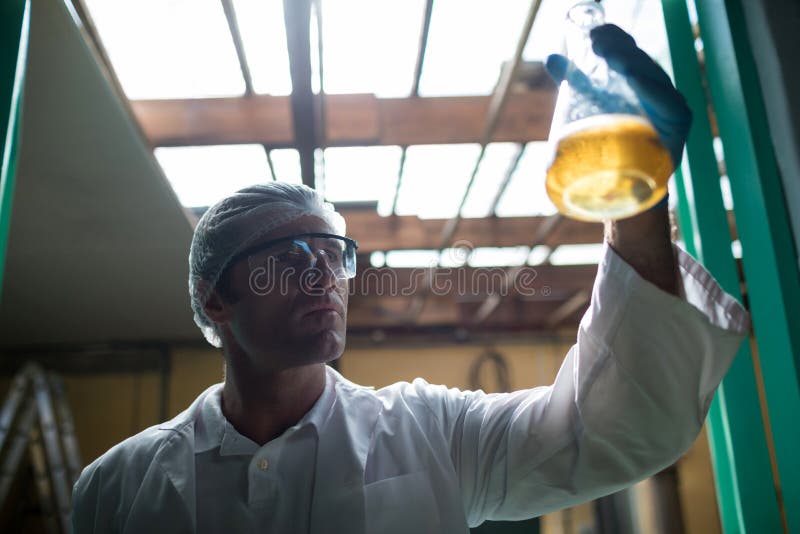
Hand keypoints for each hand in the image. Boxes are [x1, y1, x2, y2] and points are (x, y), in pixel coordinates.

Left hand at [545, 24, 691, 167]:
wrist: (621, 196)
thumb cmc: (608, 151)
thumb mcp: (588, 111)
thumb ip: (575, 83)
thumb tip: (551, 57)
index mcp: (641, 87)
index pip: (631, 56)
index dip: (616, 40)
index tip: (593, 34)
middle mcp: (659, 97)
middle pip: (643, 66)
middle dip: (620, 50)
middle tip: (594, 43)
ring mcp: (671, 114)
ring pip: (656, 83)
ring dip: (633, 66)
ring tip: (611, 57)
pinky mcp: (678, 134)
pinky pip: (673, 109)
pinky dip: (655, 93)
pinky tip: (636, 80)